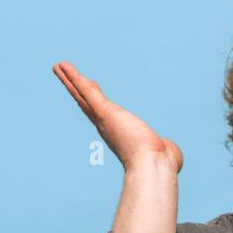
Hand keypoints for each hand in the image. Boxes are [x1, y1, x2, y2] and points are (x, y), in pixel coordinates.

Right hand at [52, 61, 182, 174]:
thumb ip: (166, 149)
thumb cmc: (161, 164)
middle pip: (86, 103)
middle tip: (63, 76)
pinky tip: (63, 66)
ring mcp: (104, 119)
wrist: (154, 166)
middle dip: (74, 89)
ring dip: (69, 79)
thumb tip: (174, 154)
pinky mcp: (105, 112)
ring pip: (82, 95)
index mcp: (119, 134)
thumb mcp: (164, 152)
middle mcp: (107, 127)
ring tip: (58, 66)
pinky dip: (74, 77)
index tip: (87, 93)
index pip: (102, 114)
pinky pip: (87, 91)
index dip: (92, 103)